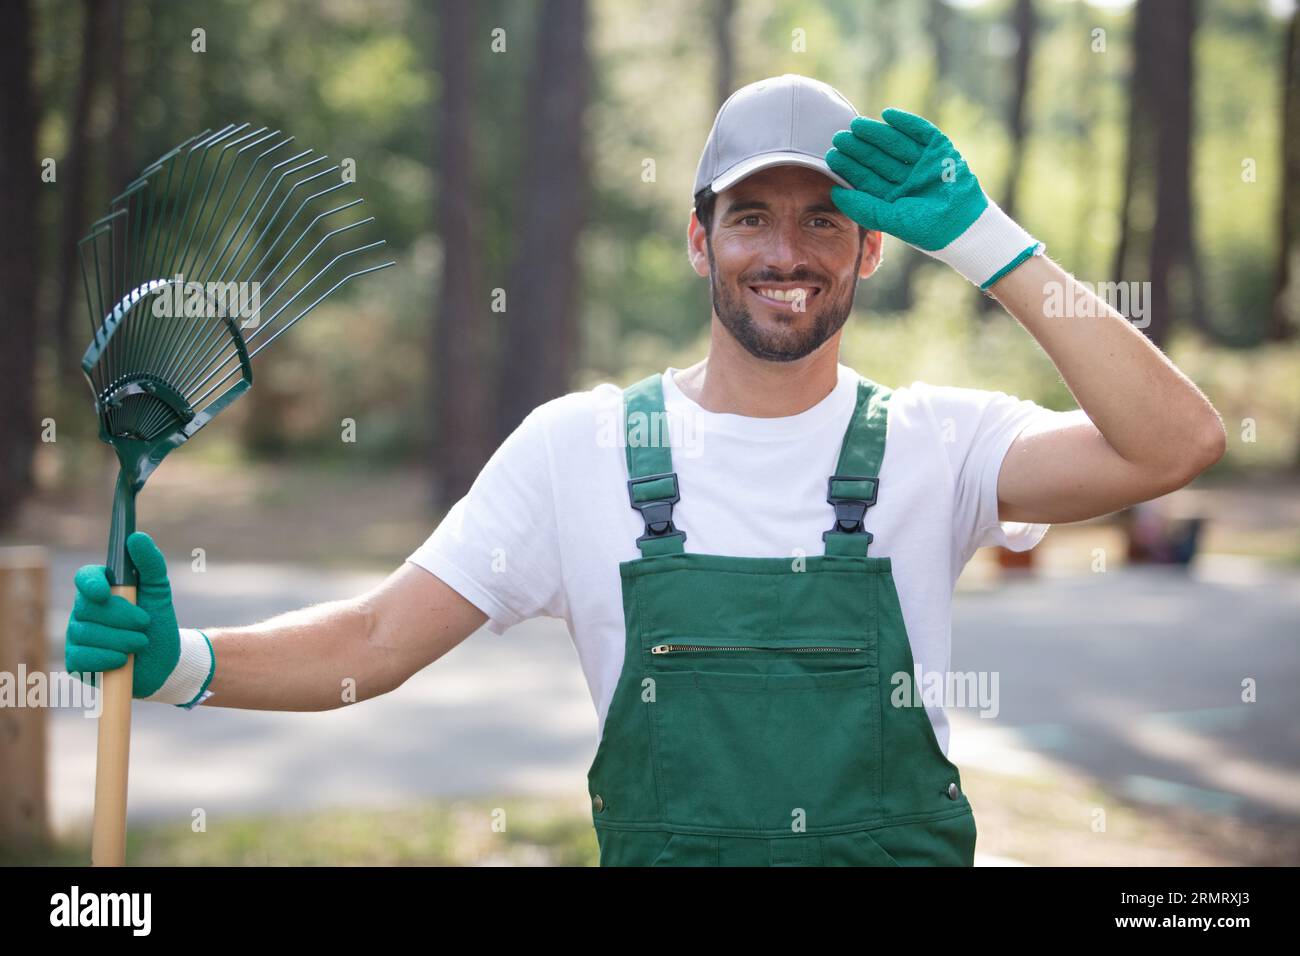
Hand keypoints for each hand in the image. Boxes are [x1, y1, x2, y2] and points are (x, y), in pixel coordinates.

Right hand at [66, 531, 183, 698]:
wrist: (163, 660)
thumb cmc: (157, 621)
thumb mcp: (159, 591)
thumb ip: (151, 564)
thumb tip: (137, 537)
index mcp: (102, 588)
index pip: (85, 577)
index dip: (91, 584)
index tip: (105, 592)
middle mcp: (83, 610)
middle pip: (88, 608)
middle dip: (121, 617)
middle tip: (144, 623)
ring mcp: (77, 636)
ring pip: (86, 634)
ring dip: (121, 640)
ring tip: (141, 643)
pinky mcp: (76, 661)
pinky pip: (81, 658)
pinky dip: (106, 659)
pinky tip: (122, 660)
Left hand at [826, 107, 1041, 288]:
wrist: (963, 226)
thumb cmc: (927, 229)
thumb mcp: (891, 219)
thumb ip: (863, 207)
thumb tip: (834, 194)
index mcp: (894, 196)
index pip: (868, 177)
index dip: (850, 166)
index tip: (832, 155)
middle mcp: (906, 178)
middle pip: (879, 158)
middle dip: (860, 148)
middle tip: (839, 136)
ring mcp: (923, 163)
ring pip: (896, 144)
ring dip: (877, 134)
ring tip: (857, 125)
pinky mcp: (940, 150)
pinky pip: (922, 132)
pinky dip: (906, 123)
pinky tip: (888, 116)